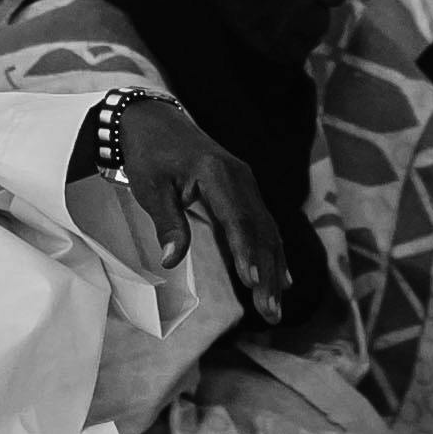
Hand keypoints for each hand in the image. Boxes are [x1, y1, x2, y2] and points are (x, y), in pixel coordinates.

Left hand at [91, 98, 289, 326]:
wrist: (155, 120)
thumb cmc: (149, 154)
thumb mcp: (150, 188)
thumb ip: (168, 223)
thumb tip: (172, 261)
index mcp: (217, 173)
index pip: (237, 218)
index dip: (247, 251)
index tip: (254, 281)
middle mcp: (241, 177)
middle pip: (259, 230)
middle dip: (267, 274)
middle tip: (270, 313)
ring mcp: (247, 183)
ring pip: (266, 231)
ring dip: (274, 270)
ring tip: (274, 309)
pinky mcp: (245, 190)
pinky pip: (263, 225)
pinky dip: (272, 253)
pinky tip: (283, 279)